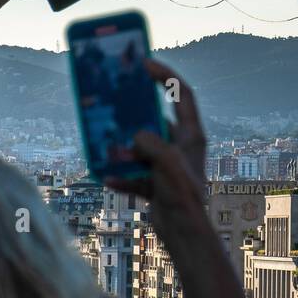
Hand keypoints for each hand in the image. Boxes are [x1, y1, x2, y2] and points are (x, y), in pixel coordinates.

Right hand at [106, 58, 206, 231]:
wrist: (184, 234)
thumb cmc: (183, 196)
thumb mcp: (168, 163)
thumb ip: (151, 144)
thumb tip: (134, 137)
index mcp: (192, 135)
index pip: (182, 94)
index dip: (165, 76)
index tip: (145, 63)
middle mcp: (181, 146)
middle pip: (155, 119)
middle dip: (134, 113)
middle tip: (115, 99)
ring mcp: (167, 164)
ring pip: (140, 147)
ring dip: (123, 147)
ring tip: (105, 144)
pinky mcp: (156, 182)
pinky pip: (134, 174)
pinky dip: (121, 176)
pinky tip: (107, 177)